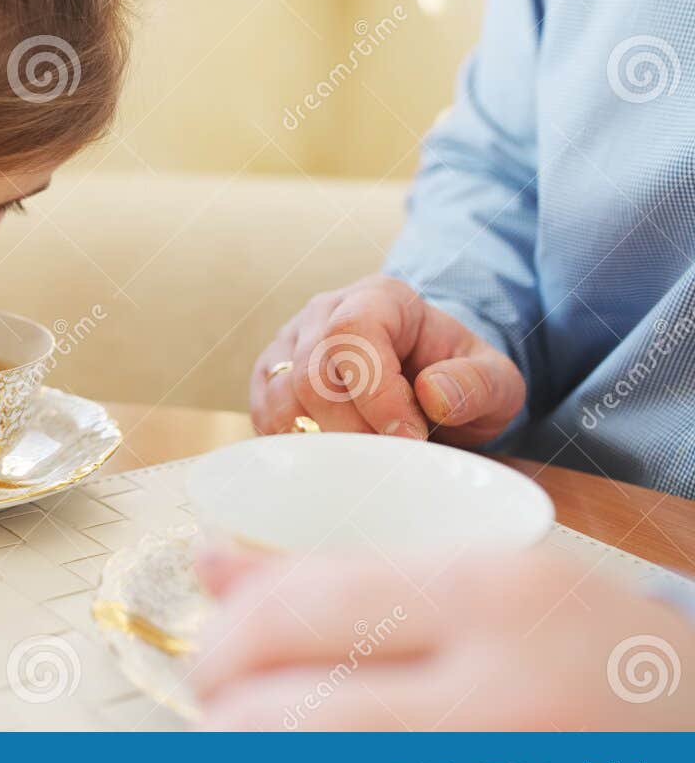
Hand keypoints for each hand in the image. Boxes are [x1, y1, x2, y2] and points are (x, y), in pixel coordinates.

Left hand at [190, 546, 694, 729]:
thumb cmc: (586, 651)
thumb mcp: (480, 580)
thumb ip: (341, 572)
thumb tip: (207, 562)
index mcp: (491, 601)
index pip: (296, 612)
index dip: (226, 638)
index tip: (213, 655)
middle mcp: (496, 703)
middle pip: (283, 718)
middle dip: (226, 714)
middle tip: (225, 709)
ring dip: (263, 760)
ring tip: (270, 738)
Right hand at [249, 275, 524, 444]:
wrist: (429, 378)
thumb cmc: (459, 377)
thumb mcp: (496, 379)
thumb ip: (478, 384)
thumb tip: (433, 395)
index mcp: (380, 299)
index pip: (351, 336)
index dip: (376, 394)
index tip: (411, 439)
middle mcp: (322, 314)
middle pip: (311, 375)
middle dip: (353, 431)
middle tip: (393, 461)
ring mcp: (288, 346)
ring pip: (281, 400)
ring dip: (324, 444)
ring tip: (368, 463)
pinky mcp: (270, 382)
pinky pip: (266, 420)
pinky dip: (299, 450)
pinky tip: (338, 460)